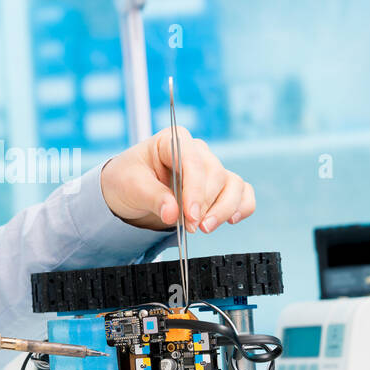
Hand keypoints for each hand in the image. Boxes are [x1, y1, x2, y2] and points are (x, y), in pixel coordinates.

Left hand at [100, 127, 255, 232]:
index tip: (190, 215)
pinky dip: (242, 207)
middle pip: (216, 174)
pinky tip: (231, 220)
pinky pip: (242, 192)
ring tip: (205, 228)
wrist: (128, 191)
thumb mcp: (131, 186)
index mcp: (172, 140)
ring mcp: (210, 168)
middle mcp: (196, 151)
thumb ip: (153, 197)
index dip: (195, 189)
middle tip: (191, 227)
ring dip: (225, 208)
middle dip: (206, 204)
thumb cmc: (128, 180)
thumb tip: (172, 214)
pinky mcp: (219, 186)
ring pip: (232, 184)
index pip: (192, 160)